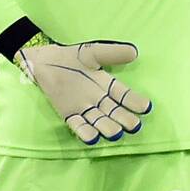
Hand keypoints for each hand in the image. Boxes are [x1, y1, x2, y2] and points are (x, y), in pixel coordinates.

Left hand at [13, 35, 152, 144]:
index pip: (123, 95)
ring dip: (107, 128)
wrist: (43, 62)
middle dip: (124, 119)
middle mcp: (98, 99)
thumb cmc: (70, 56)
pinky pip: (78, 125)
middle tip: (134, 125)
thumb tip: (135, 52)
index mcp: (107, 85)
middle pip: (114, 112)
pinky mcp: (68, 114)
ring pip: (99, 121)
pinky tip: (93, 138)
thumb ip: (113, 53)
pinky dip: (85, 132)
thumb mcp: (93, 52)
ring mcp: (84, 108)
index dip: (134, 101)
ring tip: (116, 133)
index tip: (146, 107)